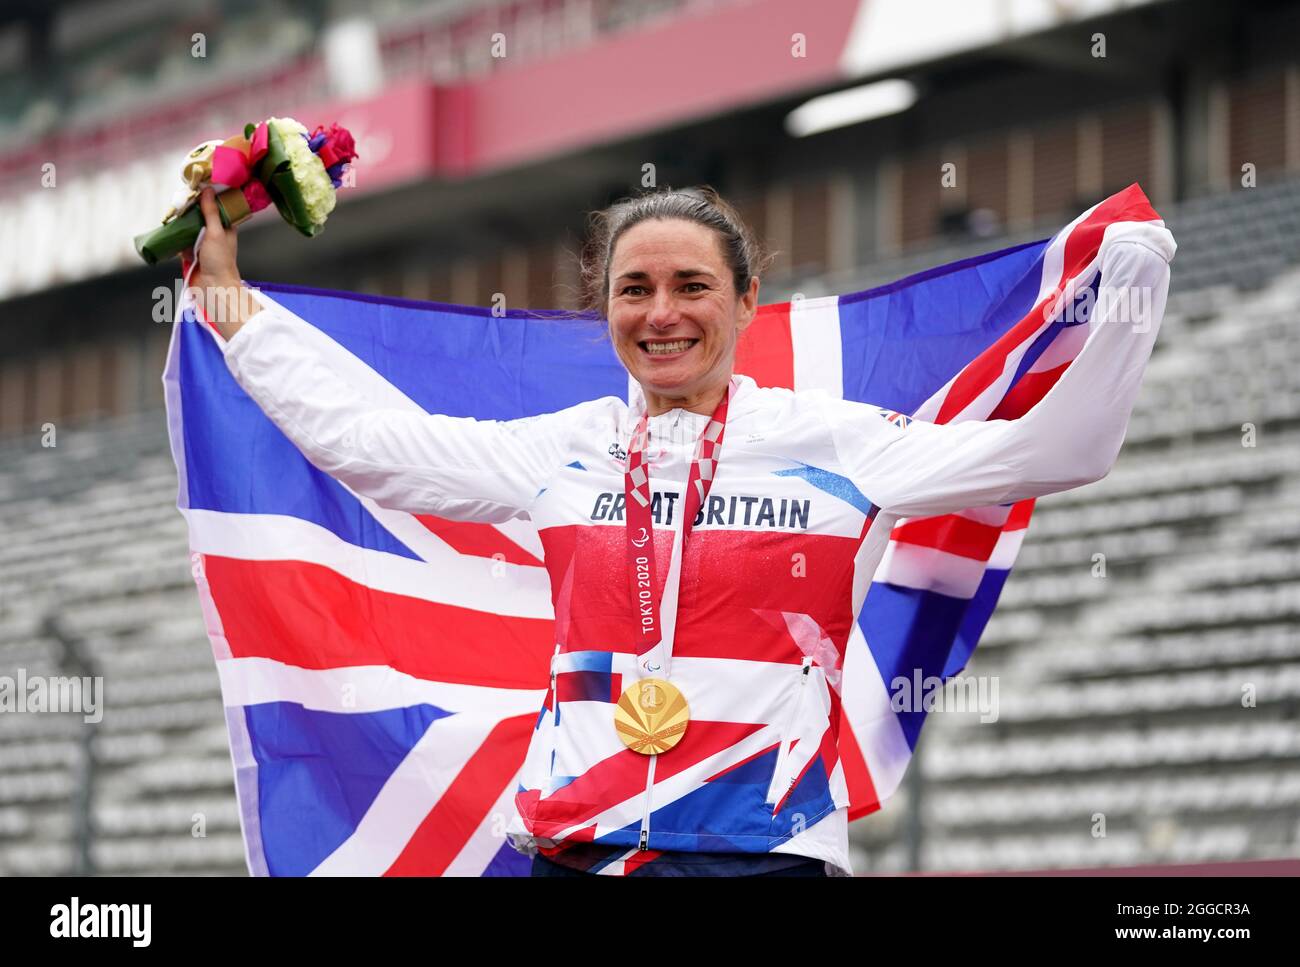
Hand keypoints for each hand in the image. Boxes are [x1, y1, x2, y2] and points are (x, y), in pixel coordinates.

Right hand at [182, 187, 257, 339]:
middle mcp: (214, 234)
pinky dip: (174, 236)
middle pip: (199, 216)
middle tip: (179, 201)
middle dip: (189, 209)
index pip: (216, 207)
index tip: (194, 188)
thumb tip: (208, 190)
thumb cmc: (220, 261)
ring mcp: (201, 244)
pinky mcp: (189, 253)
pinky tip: (167, 229)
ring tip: (172, 214)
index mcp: (225, 228)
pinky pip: (180, 240)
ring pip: (188, 227)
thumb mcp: (216, 233)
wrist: (213, 288)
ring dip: (180, 222)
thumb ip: (211, 212)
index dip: (206, 198)